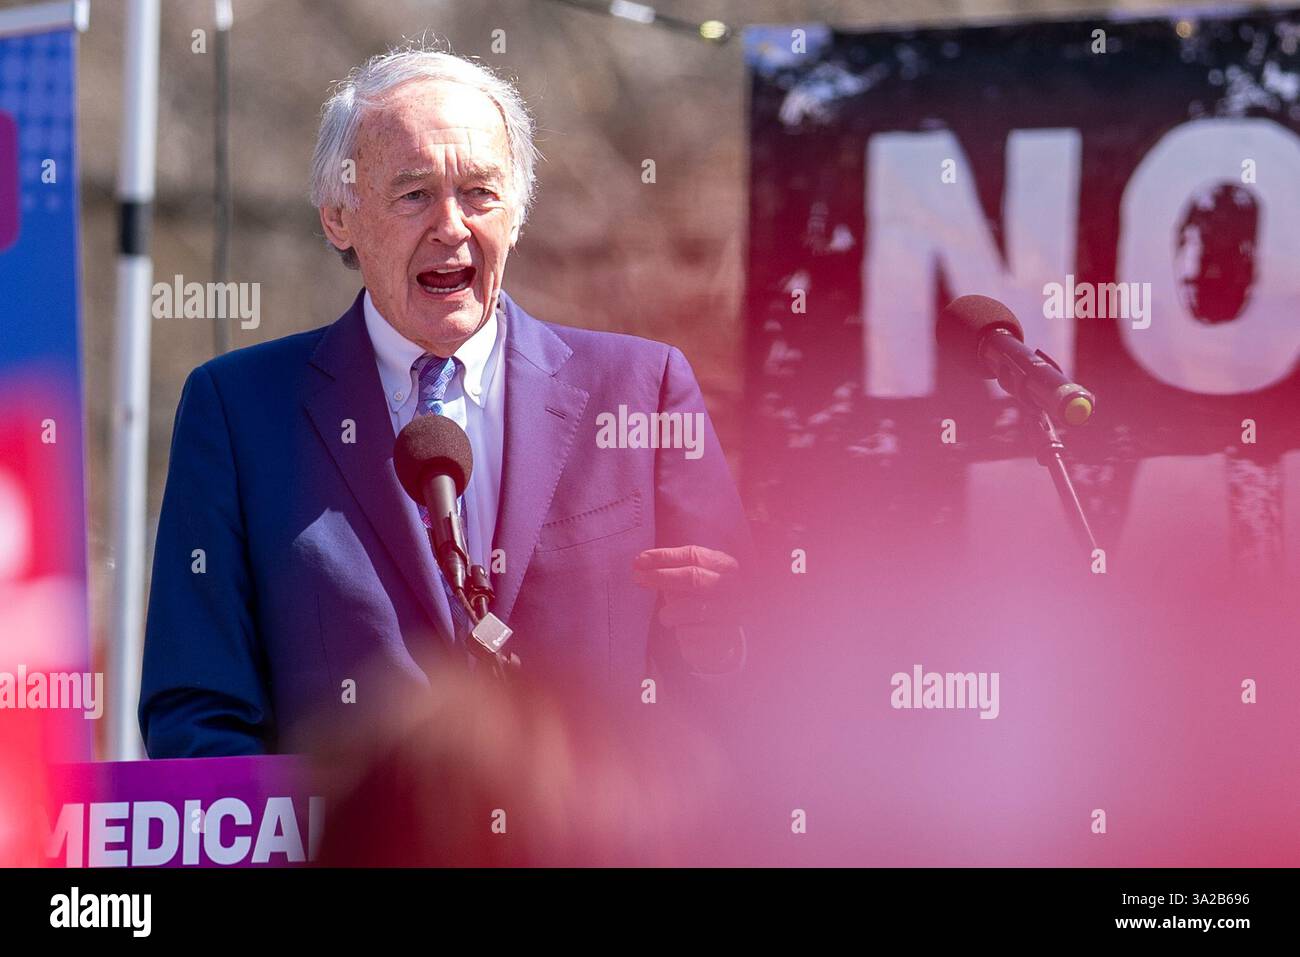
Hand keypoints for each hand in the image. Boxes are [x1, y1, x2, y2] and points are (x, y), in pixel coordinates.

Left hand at [631, 545, 744, 672]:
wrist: (724, 638)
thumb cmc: (702, 602)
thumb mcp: (694, 580)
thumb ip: (672, 570)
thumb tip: (640, 564)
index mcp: (727, 567)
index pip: (694, 556)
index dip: (664, 556)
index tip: (640, 560)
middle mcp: (735, 588)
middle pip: (694, 577)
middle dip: (661, 576)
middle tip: (637, 577)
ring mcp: (732, 613)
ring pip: (689, 608)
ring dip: (669, 613)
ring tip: (667, 617)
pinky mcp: (725, 639)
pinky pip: (689, 634)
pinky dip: (679, 633)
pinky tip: (683, 632)